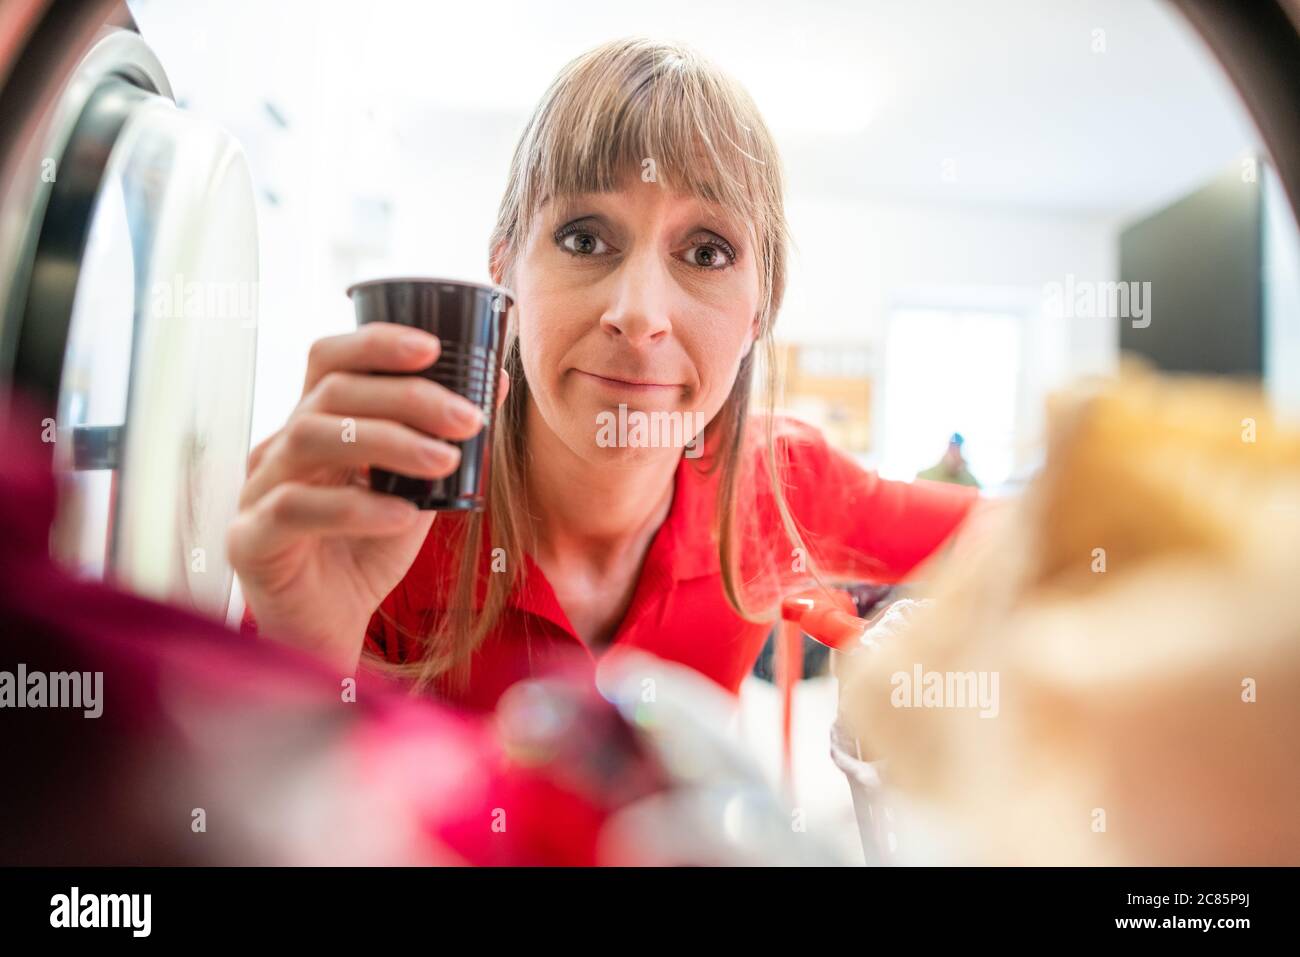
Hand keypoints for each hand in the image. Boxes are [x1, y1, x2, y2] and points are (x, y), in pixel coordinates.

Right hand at [226, 322, 509, 672]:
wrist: (330, 627)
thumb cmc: (367, 549)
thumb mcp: (415, 487)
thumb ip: (441, 440)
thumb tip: (497, 383)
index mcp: (315, 425)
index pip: (330, 360)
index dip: (376, 343)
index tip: (435, 348)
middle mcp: (279, 447)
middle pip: (332, 393)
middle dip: (408, 398)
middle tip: (468, 419)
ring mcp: (257, 490)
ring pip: (310, 438)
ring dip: (388, 442)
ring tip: (445, 460)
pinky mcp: (249, 539)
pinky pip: (296, 508)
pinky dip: (356, 507)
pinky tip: (404, 516)